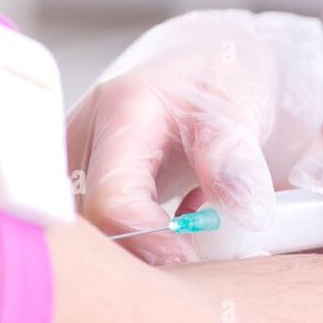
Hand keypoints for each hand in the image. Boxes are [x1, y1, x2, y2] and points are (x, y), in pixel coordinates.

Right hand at [67, 9, 322, 262]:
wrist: (213, 59)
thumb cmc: (224, 72)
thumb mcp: (242, 101)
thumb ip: (234, 155)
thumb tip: (243, 213)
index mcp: (122, 110)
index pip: (111, 199)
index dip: (148, 241)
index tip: (192, 259)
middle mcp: (85, 137)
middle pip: (90, 225)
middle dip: (141, 255)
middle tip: (196, 263)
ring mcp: (79, 162)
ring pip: (92, 234)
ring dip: (140, 251)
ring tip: (191, 243)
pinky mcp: (87, 182)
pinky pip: (100, 229)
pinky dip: (137, 243)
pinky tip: (175, 231)